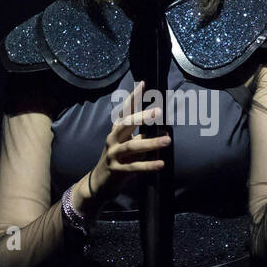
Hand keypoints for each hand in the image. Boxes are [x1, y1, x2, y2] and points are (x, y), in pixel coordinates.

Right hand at [86, 80, 170, 202]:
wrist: (99, 182)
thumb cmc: (118, 160)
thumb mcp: (128, 146)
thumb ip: (141, 137)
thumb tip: (163, 130)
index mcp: (116, 131)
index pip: (124, 111)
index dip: (133, 98)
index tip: (143, 84)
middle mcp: (112, 139)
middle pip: (126, 124)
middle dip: (142, 116)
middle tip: (158, 110)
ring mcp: (113, 154)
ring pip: (133, 146)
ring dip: (151, 143)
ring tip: (167, 140)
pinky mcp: (116, 170)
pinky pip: (134, 167)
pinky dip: (148, 165)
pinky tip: (160, 163)